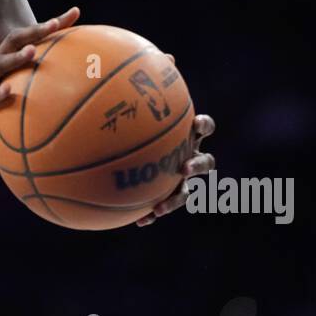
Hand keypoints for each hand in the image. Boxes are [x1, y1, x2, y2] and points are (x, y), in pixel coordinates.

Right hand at [0, 7, 80, 157]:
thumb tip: (70, 91)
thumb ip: (31, 89)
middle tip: (53, 25)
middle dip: (33, 32)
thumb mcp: (11, 96)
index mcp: (4, 62)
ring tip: (32, 52)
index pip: (27, 38)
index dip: (47, 26)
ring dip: (16, 58)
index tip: (72, 14)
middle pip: (12, 42)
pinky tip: (9, 91)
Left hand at [135, 107, 215, 226]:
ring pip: (188, 192)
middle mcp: (189, 157)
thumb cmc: (134, 129)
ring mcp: (180, 179)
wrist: (130, 157)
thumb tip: (108, 93)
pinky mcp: (169, 195)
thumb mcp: (133, 118)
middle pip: (206, 162)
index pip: (205, 127)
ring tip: (161, 208)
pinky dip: (152, 214)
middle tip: (184, 168)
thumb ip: (129, 110)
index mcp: (187, 136)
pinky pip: (164, 206)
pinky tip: (140, 221)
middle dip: (199, 165)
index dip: (204, 125)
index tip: (195, 124)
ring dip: (177, 200)